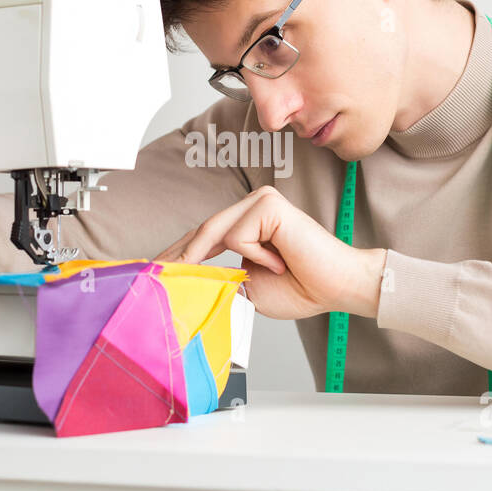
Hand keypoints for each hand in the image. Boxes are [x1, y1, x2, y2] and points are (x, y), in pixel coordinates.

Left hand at [154, 185, 386, 320]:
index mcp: (248, 224)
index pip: (204, 236)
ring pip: (215, 230)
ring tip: (228, 276)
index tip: (155, 270)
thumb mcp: (248, 287)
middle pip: (203, 229)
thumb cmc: (302, 288)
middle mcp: (253, 207)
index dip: (178, 254)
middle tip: (154, 273)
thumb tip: (187, 279)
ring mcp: (261, 202)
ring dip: (216, 259)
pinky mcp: (269, 206)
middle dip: (178, 254)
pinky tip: (278, 264)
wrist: (337, 287)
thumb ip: (222, 277)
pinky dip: (254, 256)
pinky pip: (239, 235)